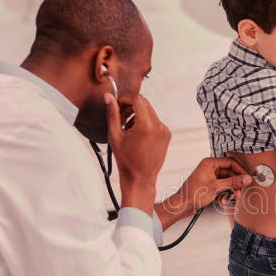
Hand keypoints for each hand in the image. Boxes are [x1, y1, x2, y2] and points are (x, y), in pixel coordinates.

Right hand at [105, 92, 170, 213]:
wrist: (140, 178)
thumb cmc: (126, 160)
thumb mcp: (115, 136)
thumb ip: (112, 114)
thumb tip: (109, 97)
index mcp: (146, 126)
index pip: (138, 99)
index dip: (126, 99)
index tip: (118, 105)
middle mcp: (159, 126)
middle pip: (145, 104)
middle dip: (131, 106)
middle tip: (121, 118)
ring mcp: (165, 131)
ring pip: (150, 112)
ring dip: (137, 114)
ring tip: (127, 128)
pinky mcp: (167, 135)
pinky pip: (155, 121)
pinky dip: (145, 122)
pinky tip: (136, 134)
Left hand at [181, 157, 252, 209]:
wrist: (182, 205)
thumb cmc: (193, 194)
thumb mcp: (216, 187)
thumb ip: (233, 182)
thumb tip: (246, 179)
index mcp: (210, 163)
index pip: (231, 163)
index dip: (240, 171)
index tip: (246, 179)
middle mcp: (210, 168)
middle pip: (230, 173)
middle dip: (235, 184)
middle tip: (239, 192)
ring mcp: (210, 177)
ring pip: (227, 181)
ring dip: (230, 190)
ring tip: (230, 198)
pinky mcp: (210, 185)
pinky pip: (222, 187)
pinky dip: (224, 193)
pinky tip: (222, 200)